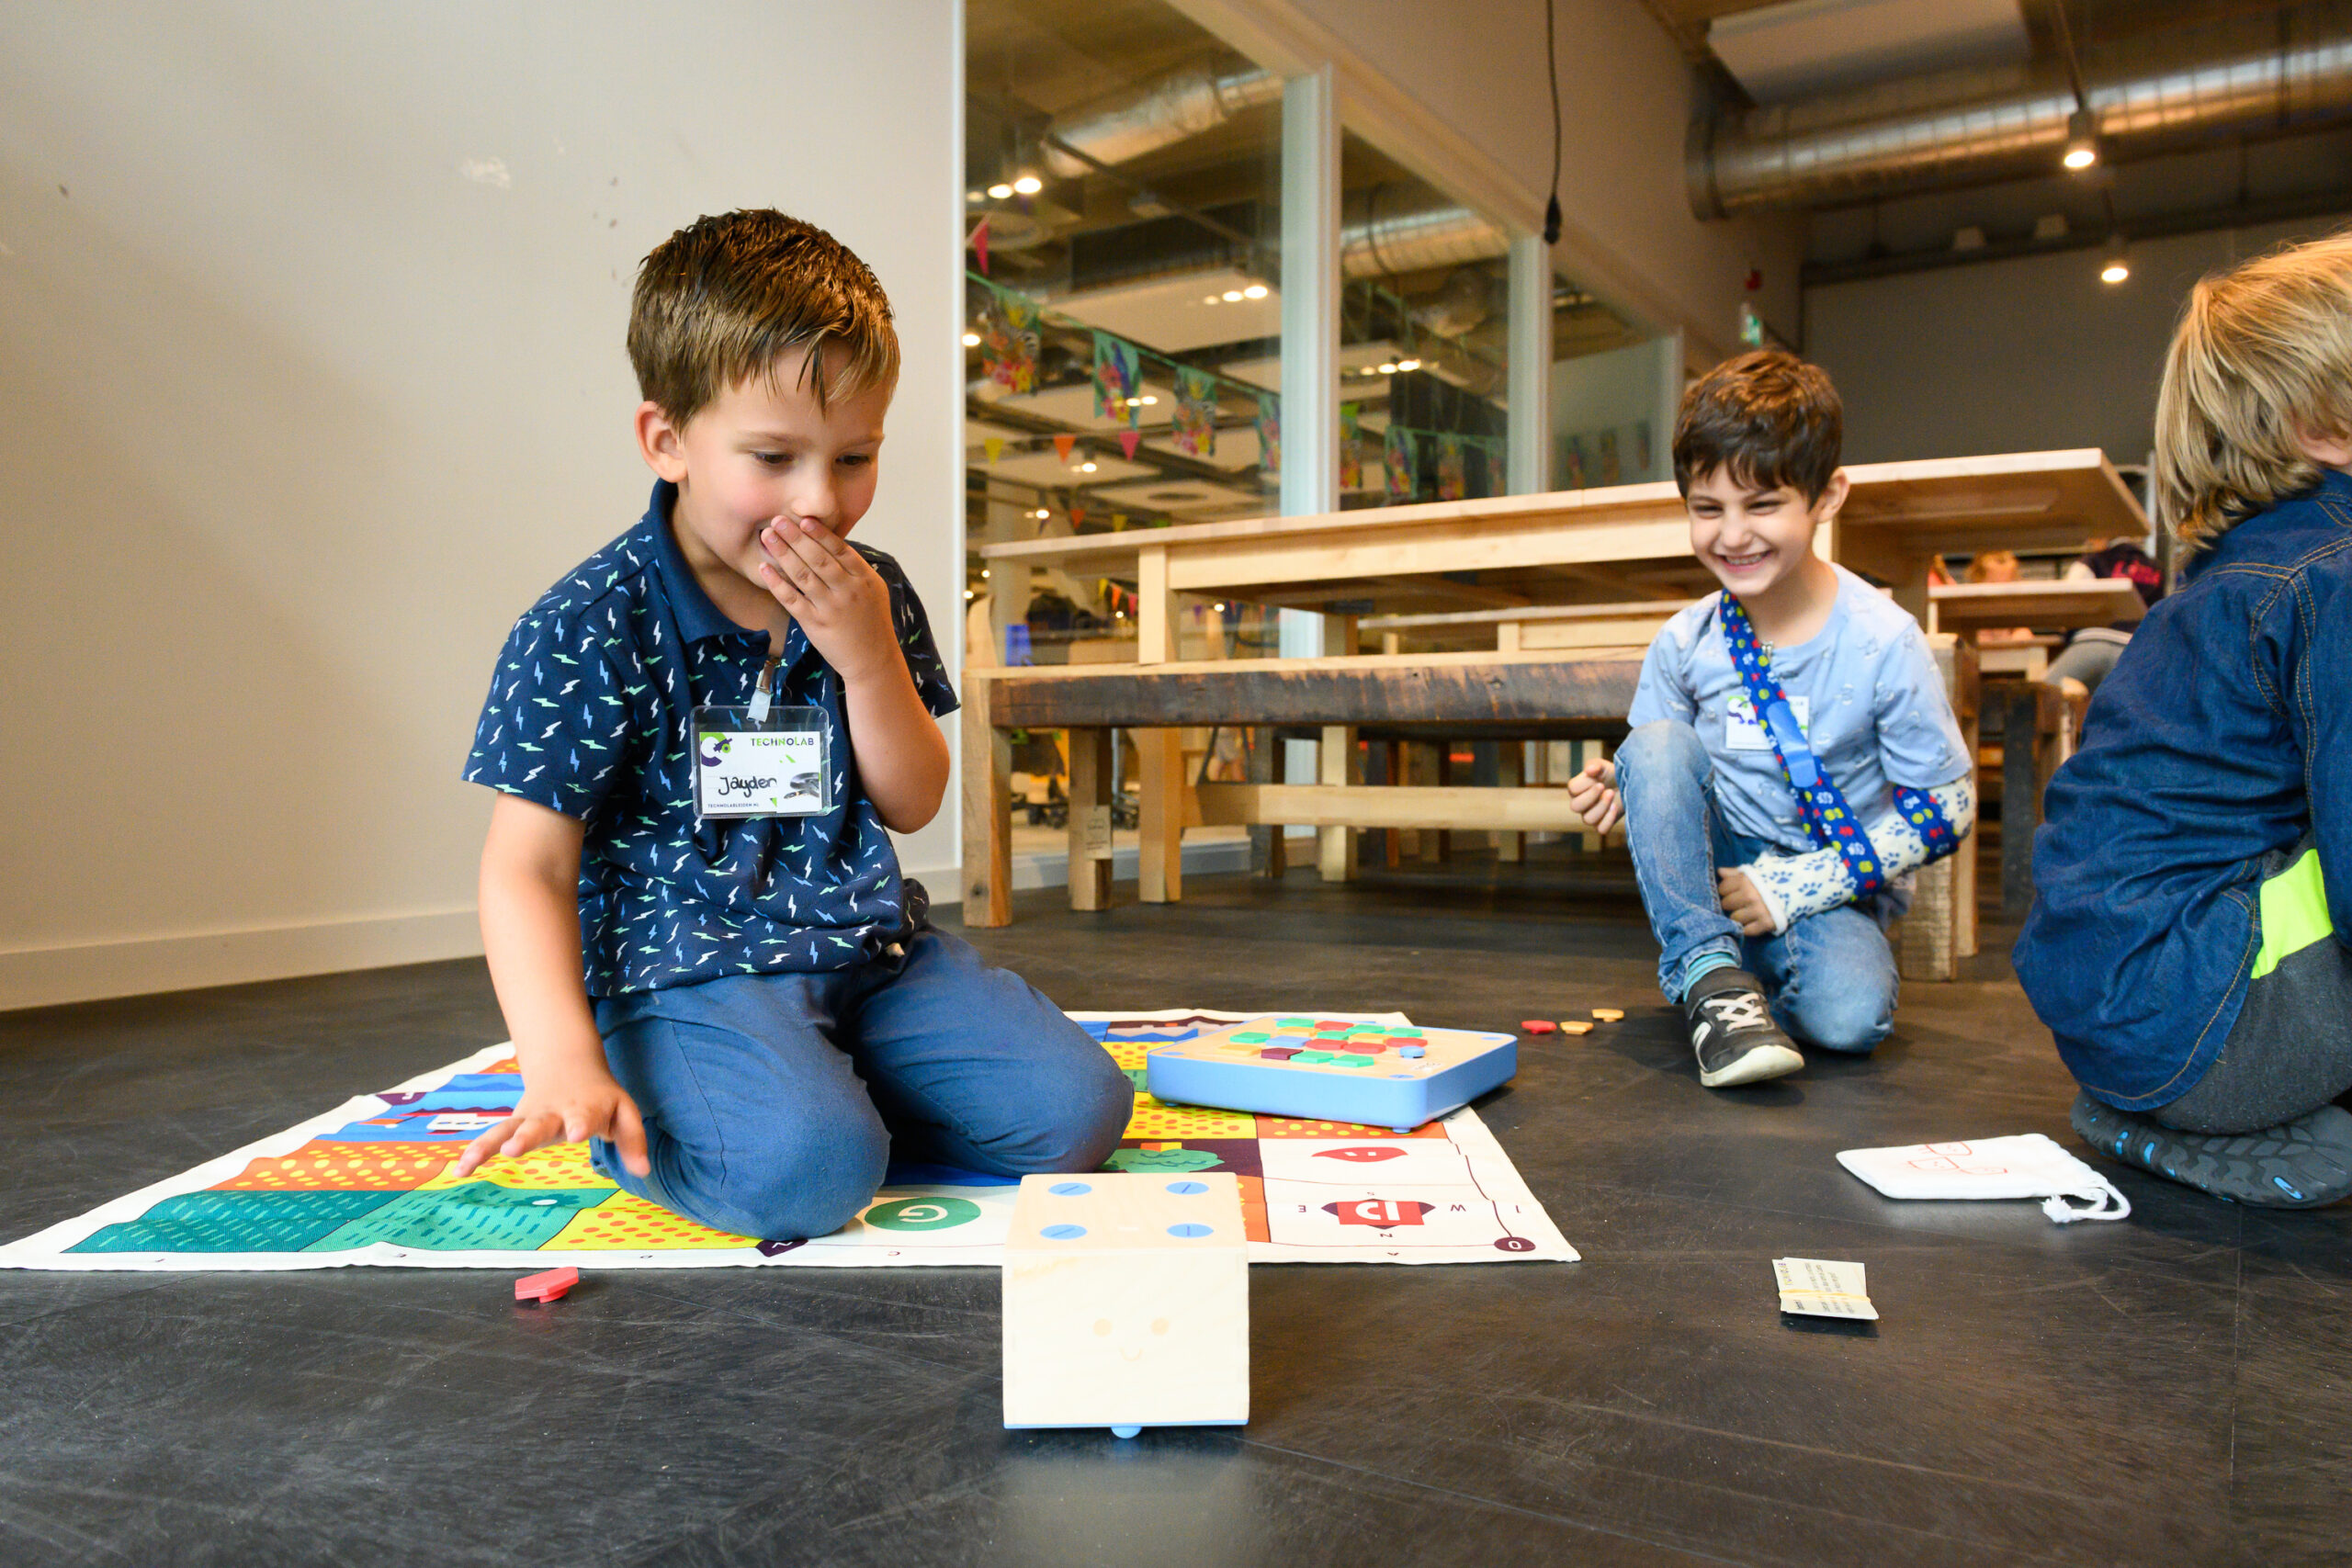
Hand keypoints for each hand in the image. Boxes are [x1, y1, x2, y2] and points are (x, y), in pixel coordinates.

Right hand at [454, 1058, 649, 1178]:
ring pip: (509, 1128)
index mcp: (585, 1108)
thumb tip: (643, 1172)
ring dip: (493, 1144)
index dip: (580, 1124)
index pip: (584, 1117)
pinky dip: (475, 1152)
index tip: (576, 1134)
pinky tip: (459, 1171)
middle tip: (514, 1148)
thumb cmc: (601, 1097)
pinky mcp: (515, 1123)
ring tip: (473, 1161)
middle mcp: (554, 1112)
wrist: (569, 1064)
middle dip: (527, 1136)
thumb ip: (633, 1140)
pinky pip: (491, 1137)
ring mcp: (531, 1117)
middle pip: (539, 1124)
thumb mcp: (624, 1111)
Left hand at [756, 517, 900, 685]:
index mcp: (864, 579)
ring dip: (783, 553)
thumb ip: (855, 569)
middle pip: (818, 558)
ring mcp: (830, 607)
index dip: (820, 533)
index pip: (840, 549)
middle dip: (796, 537)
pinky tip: (764, 568)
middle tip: (778, 520)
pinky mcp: (815, 623)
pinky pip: (791, 599)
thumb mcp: (874, 591)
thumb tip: (830, 544)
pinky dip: (776, 583)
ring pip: (803, 575)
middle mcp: (848, 590)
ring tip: (768, 536)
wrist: (873, 660)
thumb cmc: (872, 623)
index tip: (803, 519)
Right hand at [1566, 757, 1621, 834]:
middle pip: (1575, 807)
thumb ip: (1595, 765)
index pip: (1572, 789)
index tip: (1599, 780)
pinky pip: (1601, 829)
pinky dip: (1609, 819)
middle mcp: (1581, 804)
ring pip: (1588, 819)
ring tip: (1612, 794)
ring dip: (1602, 807)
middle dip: (1591, 797)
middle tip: (1605, 788)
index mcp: (1577, 789)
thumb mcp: (1604, 766)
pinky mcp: (1603, 824)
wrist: (1629, 786)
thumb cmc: (1613, 774)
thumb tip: (1589, 770)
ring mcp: (1591, 815)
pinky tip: (1616, 807)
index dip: (1584, 784)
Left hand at [1718, 868, 1773, 935]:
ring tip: (1747, 912)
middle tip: (1740, 903)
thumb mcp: (1756, 872)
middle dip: (1731, 904)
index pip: (1722, 888)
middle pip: (1726, 904)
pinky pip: (1747, 930)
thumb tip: (1720, 872)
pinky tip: (1754, 922)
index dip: (1726, 890)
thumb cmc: (1774, 879)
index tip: (1734, 892)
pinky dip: (1748, 928)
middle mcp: (1750, 895)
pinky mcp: (1767, 923)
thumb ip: (1736, 873)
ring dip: (1739, 917)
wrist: (1802, 888)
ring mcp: (1759, 910)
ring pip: (1734, 918)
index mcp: (1746, 881)